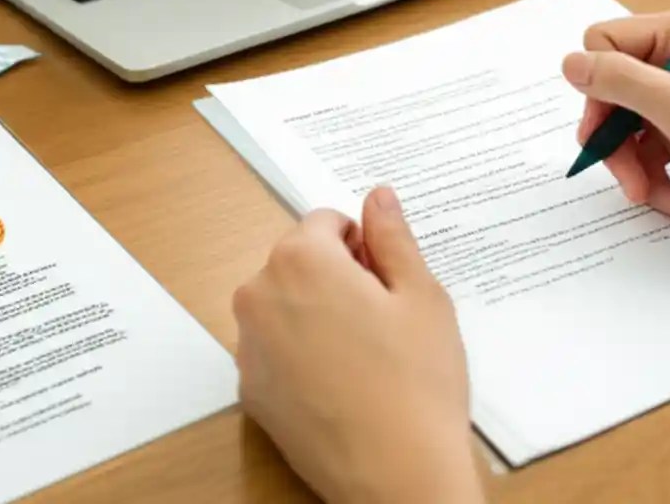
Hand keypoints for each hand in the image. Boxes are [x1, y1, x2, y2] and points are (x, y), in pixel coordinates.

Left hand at [234, 187, 483, 503]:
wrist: (394, 473)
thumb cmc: (416, 382)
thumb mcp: (421, 295)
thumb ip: (393, 237)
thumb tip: (378, 196)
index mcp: (301, 260)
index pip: (325, 222)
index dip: (362, 245)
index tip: (387, 280)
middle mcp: (259, 295)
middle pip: (298, 261)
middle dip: (336, 276)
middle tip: (383, 319)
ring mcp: (248, 346)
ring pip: (284, 305)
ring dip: (315, 313)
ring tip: (364, 355)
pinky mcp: (249, 389)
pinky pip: (274, 349)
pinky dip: (300, 353)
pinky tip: (341, 384)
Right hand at [561, 9, 669, 232]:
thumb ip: (621, 82)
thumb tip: (569, 63)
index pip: (605, 44)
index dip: (599, 87)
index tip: (608, 127)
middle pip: (607, 93)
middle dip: (614, 141)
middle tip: (628, 177)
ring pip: (620, 129)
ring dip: (633, 169)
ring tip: (654, 196)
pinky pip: (642, 153)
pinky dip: (654, 181)